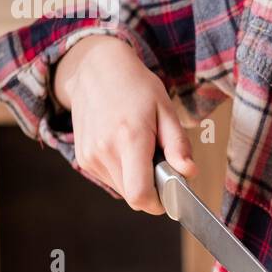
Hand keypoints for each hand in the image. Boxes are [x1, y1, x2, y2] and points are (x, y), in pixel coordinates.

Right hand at [54, 35, 195, 213]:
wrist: (95, 70)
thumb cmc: (136, 86)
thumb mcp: (166, 109)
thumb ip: (178, 144)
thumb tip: (189, 173)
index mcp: (129, 139)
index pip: (140, 194)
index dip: (159, 202)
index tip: (171, 192)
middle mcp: (104, 151)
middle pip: (133, 196)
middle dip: (152, 187)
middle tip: (160, 161)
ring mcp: (90, 156)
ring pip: (122, 189)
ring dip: (137, 179)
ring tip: (140, 148)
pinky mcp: (83, 158)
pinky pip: (110, 179)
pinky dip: (123, 171)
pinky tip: (125, 147)